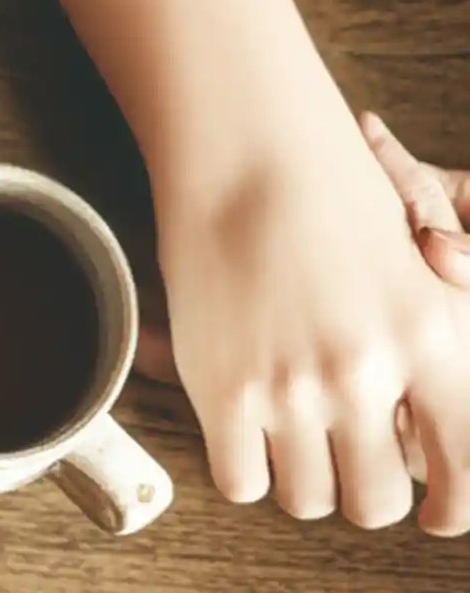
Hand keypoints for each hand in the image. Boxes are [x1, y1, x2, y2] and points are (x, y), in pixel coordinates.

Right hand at [157, 106, 469, 534]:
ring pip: (308, 500)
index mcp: (432, 341)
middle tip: (344, 461)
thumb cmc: (332, 195)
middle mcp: (366, 374)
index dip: (451, 508)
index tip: (435, 514)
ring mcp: (291, 388)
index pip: (463, 472)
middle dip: (362, 491)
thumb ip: (431, 350)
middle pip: (375, 503)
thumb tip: (428, 431)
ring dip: (301, 479)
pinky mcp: (223, 391)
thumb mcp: (413, 265)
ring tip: (289, 438)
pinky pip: (241, 482)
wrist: (245, 155)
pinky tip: (245, 433)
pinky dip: (246, 469)